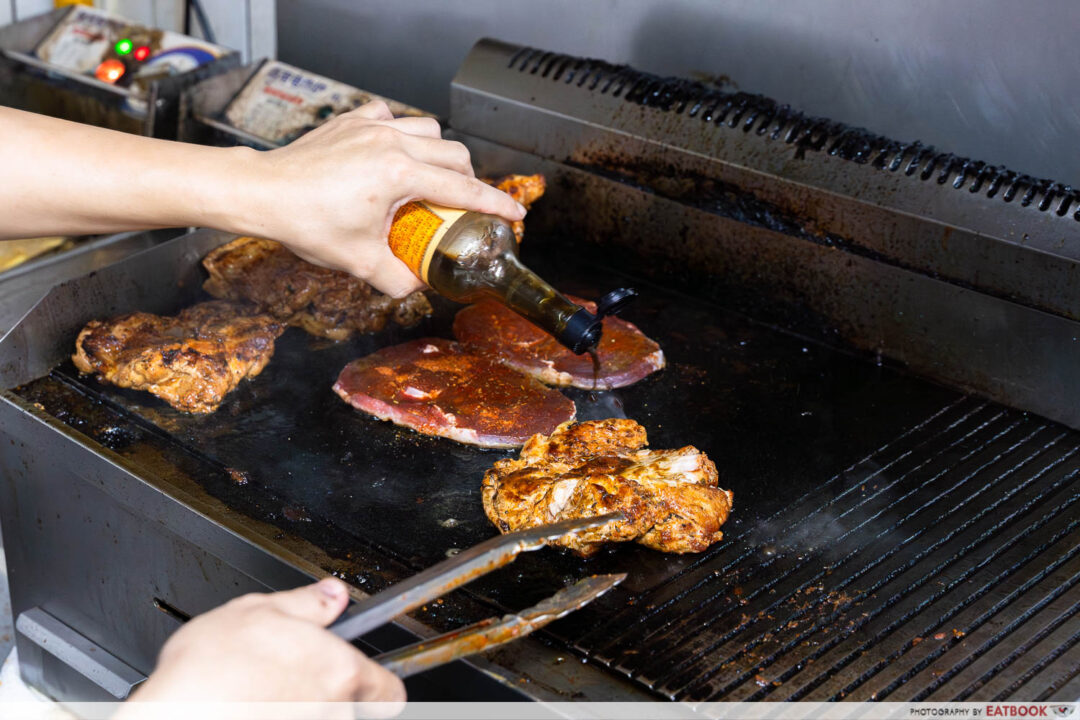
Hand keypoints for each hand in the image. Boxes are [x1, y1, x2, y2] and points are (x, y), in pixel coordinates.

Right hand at [126, 578, 403, 706]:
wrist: (174, 718)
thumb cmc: (209, 673)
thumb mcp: (256, 611)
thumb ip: (307, 603)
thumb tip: (333, 593)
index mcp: (339, 671)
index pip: (391, 691)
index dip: (378, 684)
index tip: (365, 679)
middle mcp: (334, 713)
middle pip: (355, 713)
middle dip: (334, 701)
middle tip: (301, 687)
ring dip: (304, 713)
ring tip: (267, 699)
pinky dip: (277, 719)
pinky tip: (254, 712)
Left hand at [242, 101, 526, 297]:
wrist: (263, 194)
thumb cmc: (307, 224)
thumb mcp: (359, 263)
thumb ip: (398, 279)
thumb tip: (419, 287)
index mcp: (400, 176)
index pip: (464, 191)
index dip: (495, 205)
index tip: (515, 214)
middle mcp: (392, 144)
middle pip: (454, 154)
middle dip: (468, 179)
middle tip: (462, 205)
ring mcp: (371, 127)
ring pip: (428, 129)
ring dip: (438, 153)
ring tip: (430, 178)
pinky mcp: (351, 121)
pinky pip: (392, 117)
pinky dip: (401, 132)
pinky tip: (392, 152)